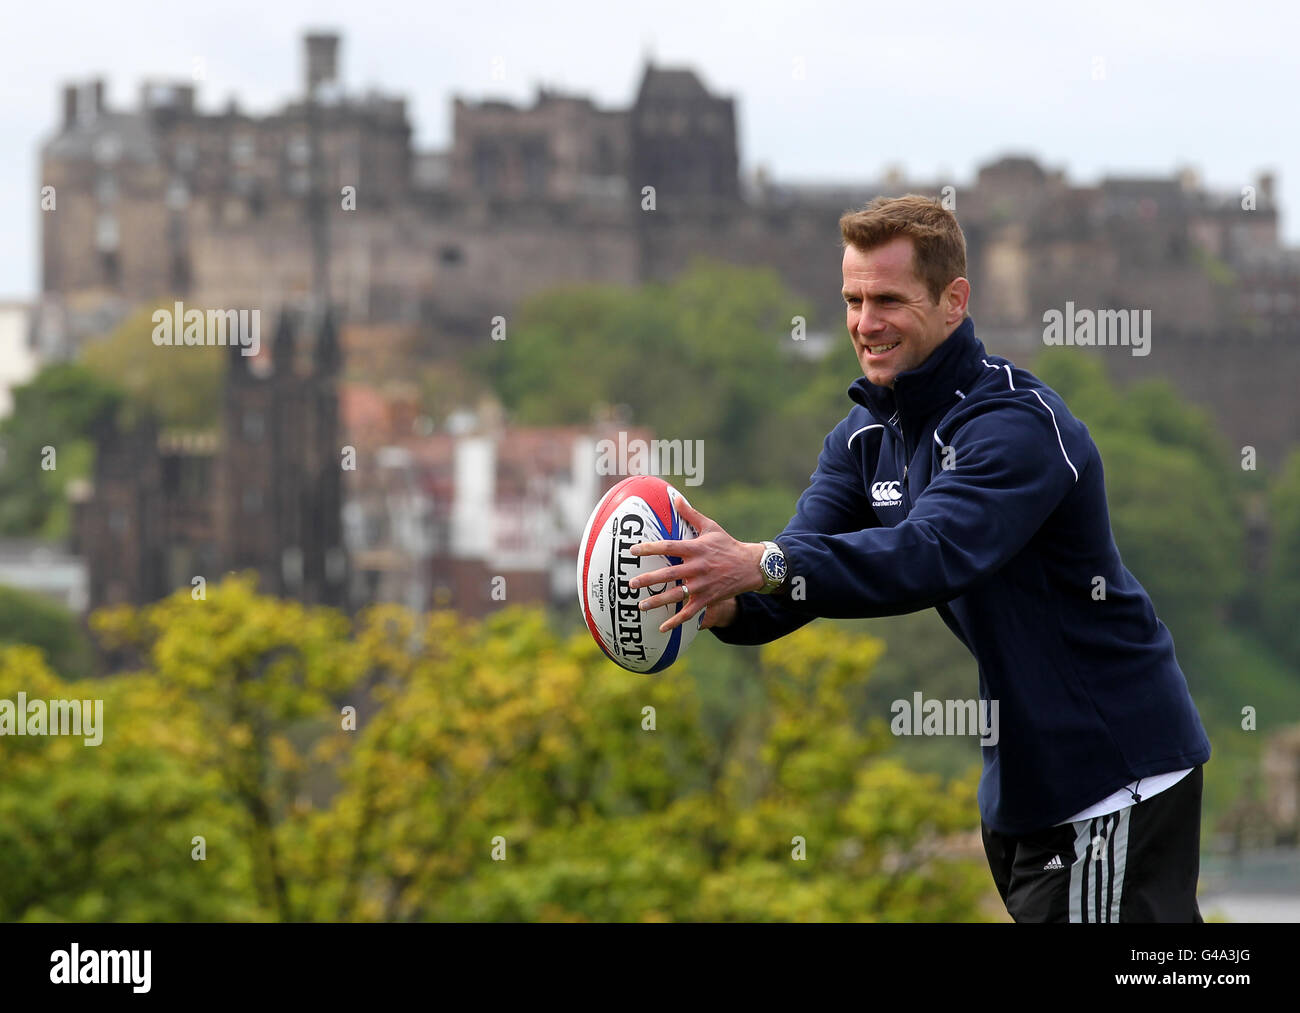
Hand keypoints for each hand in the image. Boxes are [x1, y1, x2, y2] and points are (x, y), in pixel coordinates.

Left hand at [627, 496, 763, 632]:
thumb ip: (690, 514)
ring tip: (640, 606)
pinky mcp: (708, 599)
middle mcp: (697, 567)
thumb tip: (674, 497)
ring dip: (658, 602)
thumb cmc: (727, 544)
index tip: (633, 550)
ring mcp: (702, 585)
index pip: (669, 546)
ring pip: (677, 595)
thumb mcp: (710, 527)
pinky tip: (662, 628)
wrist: (750, 566)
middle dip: (649, 579)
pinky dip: (676, 621)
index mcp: (696, 549)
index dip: (650, 548)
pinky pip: (690, 612)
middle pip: (669, 573)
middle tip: (631, 584)